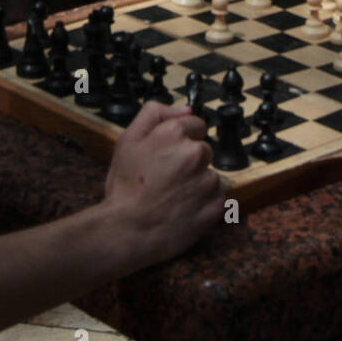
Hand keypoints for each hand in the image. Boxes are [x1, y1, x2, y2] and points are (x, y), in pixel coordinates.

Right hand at [105, 101, 222, 264]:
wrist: (126, 231)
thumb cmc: (125, 188)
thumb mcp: (127, 140)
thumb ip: (154, 114)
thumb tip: (186, 109)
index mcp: (175, 134)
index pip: (196, 125)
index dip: (181, 140)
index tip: (169, 155)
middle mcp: (195, 153)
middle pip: (203, 151)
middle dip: (190, 162)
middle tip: (167, 179)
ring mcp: (207, 180)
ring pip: (209, 175)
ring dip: (197, 184)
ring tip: (173, 197)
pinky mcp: (216, 205)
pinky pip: (216, 198)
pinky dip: (204, 204)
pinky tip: (183, 210)